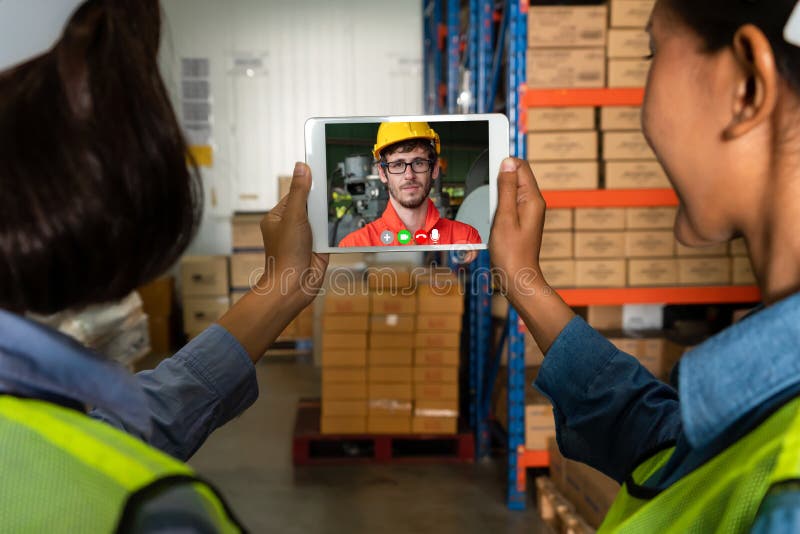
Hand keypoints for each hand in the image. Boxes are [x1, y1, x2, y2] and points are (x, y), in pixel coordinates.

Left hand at [256, 162, 328, 306]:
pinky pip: (329, 232)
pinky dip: (335, 230)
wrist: (294, 285)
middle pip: (312, 205)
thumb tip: (301, 167)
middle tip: (333, 195)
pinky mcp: (318, 247)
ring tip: (336, 213)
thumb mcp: (293, 217)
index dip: (309, 186)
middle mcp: (291, 226)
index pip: (297, 194)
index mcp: (278, 217)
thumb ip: (300, 192)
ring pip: (322, 219)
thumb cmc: (285, 254)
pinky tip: (341, 226)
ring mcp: (305, 237)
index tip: (322, 174)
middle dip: (322, 203)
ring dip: (329, 218)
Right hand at [489, 158, 546, 298]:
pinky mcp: (520, 221)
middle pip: (515, 176)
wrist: (517, 278)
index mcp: (532, 199)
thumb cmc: (511, 253)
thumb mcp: (504, 217)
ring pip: (510, 190)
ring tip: (491, 211)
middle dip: (499, 178)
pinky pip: (508, 203)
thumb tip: (507, 163)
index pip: (520, 166)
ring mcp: (527, 212)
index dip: (504, 161)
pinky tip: (491, 216)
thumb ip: (505, 189)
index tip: (489, 159)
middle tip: (488, 195)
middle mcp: (532, 203)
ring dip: (496, 193)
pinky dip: (497, 205)